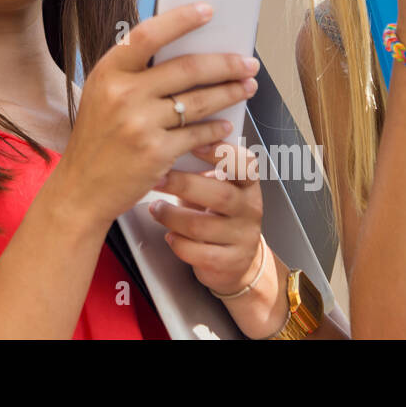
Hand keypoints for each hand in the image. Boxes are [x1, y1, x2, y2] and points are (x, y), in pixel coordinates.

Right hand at [52, 3, 259, 228]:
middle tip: (246, 62)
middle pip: (187, 68)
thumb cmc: (96, 140)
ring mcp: (140, 124)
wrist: (81, 187)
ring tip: (247, 87)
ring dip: (230, 92)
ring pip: (199, 101)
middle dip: (225, 64)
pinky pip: (197, 134)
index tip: (208, 10)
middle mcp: (123, 94)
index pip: (148, 34)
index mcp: (108, 72)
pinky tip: (224, 124)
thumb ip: (133, 73)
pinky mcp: (157, 152)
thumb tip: (182, 51)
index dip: (181, 19)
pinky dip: (215, 128)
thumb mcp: (102, 95)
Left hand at [151, 143, 288, 338]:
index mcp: (247, 185)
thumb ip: (200, 169)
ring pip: (202, 226)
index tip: (194, 144)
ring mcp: (242, 237)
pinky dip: (178, 243)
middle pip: (220, 194)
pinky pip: (198, 253)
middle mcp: (249, 209)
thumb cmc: (217, 216)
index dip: (222, 153)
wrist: (236, 261)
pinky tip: (170, 235)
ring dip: (171, 216)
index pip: (246, 165)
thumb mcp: (215, 188)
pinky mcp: (230, 262)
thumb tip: (171, 145)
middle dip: (183, 184)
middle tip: (158, 179)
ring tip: (156, 209)